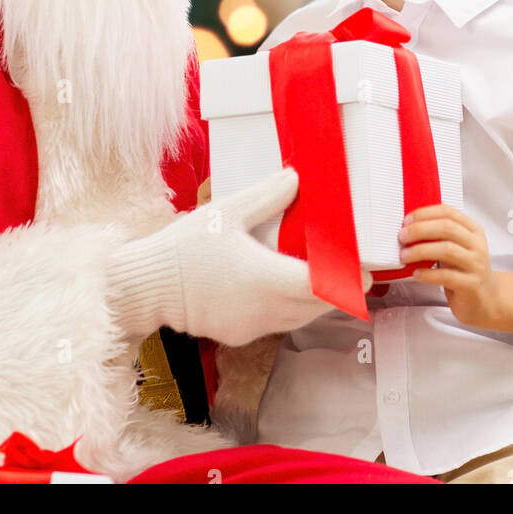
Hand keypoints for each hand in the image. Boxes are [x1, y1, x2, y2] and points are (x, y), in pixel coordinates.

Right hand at [107, 167, 335, 347]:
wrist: (146, 287)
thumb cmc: (185, 248)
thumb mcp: (227, 212)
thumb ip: (267, 196)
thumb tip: (297, 178)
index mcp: (266, 280)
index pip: (323, 288)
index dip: (348, 280)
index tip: (365, 269)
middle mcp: (265, 310)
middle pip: (318, 306)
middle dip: (339, 290)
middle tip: (351, 268)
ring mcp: (252, 327)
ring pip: (300, 318)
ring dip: (316, 301)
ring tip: (325, 276)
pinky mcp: (240, 335)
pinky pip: (278, 324)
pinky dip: (291, 309)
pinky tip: (286, 286)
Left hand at [399, 204, 503, 330]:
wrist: (486, 299)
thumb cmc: (465, 271)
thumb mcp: (457, 247)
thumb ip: (440, 236)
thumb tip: (409, 228)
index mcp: (473, 230)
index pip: (448, 212)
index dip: (425, 214)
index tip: (407, 220)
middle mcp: (477, 245)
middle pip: (447, 228)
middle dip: (420, 229)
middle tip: (402, 236)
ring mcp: (476, 265)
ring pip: (447, 250)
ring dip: (421, 250)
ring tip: (405, 255)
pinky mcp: (472, 285)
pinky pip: (447, 276)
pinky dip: (428, 274)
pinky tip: (416, 274)